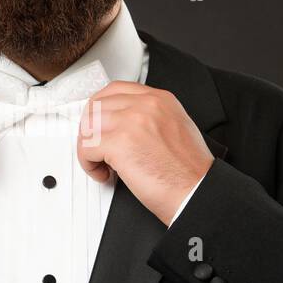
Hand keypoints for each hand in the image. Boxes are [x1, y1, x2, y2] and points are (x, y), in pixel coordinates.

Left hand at [76, 81, 213, 226]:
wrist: (197, 192)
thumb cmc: (188, 172)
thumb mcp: (176, 128)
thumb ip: (150, 118)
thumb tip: (121, 125)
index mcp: (160, 99)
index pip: (115, 90)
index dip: (100, 109)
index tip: (98, 126)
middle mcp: (146, 105)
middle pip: (96, 106)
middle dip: (90, 130)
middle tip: (96, 150)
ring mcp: (132, 121)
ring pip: (88, 126)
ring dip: (88, 148)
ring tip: (102, 165)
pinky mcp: (120, 143)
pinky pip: (86, 147)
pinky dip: (89, 164)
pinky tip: (104, 174)